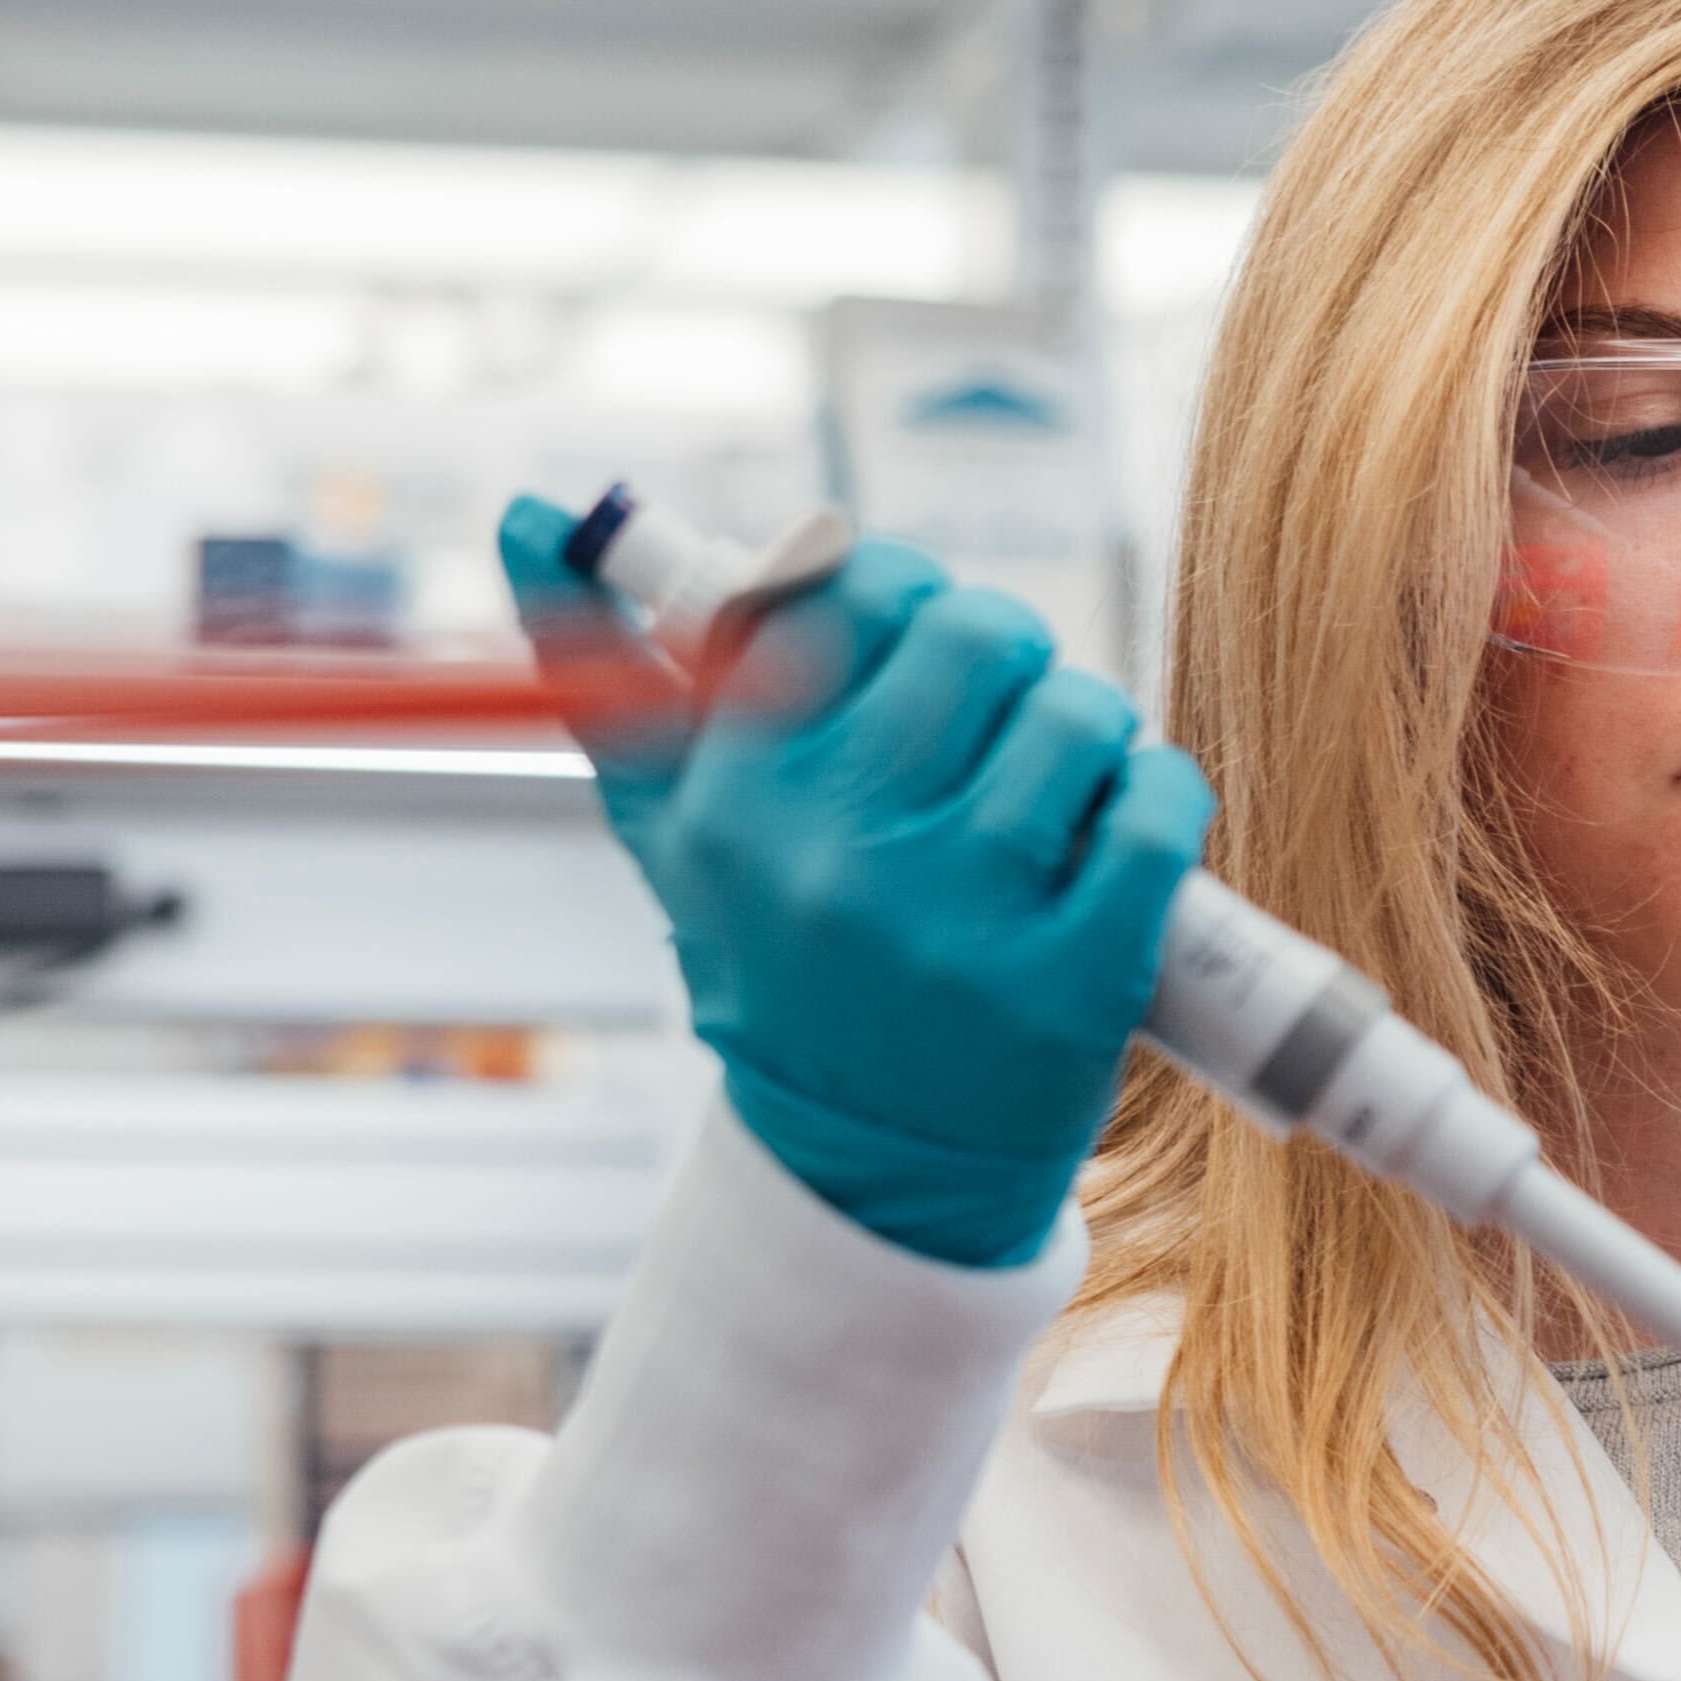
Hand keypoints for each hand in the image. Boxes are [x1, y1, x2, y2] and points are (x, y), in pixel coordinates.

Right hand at [502, 496, 1212, 1271]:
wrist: (868, 1170)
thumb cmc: (775, 960)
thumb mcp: (672, 830)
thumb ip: (598, 670)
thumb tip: (525, 510)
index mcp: (737, 798)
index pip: (846, 590)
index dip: (898, 590)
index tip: (907, 634)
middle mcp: (839, 855)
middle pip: (978, 634)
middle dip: (1002, 654)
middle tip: (993, 709)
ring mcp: (960, 923)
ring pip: (1077, 714)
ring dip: (1083, 730)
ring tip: (1050, 786)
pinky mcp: (1074, 981)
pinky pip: (1154, 807)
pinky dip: (1155, 795)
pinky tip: (1120, 825)